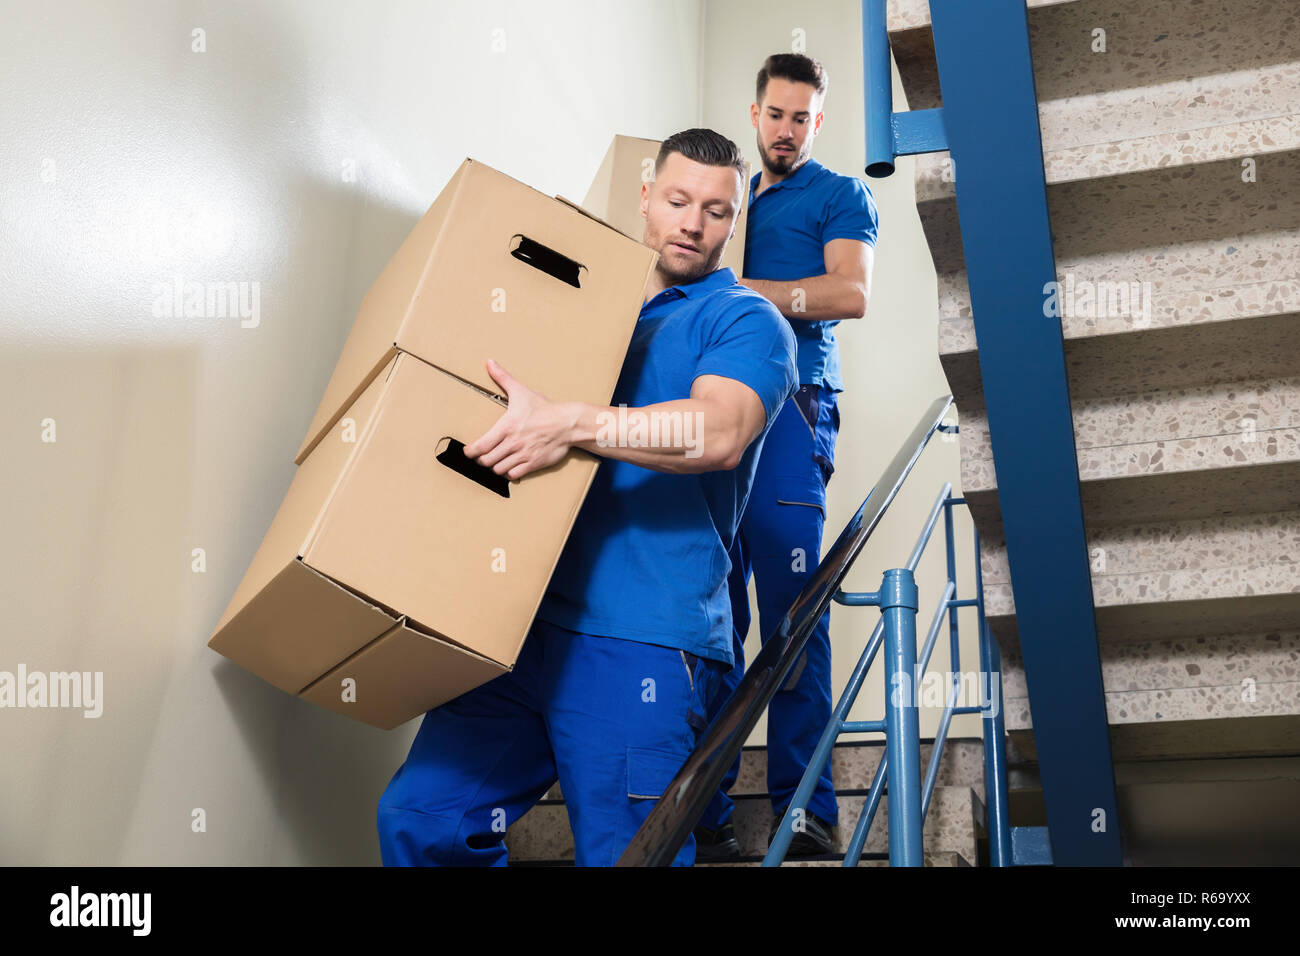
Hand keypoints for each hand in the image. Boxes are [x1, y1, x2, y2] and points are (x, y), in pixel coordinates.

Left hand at [462, 359, 576, 479]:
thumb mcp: (521, 391)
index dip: (470, 451)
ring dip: (495, 466)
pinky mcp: (533, 463)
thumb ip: (502, 378)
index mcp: (506, 427)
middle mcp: (512, 443)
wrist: (568, 423)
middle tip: (484, 455)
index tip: (468, 451)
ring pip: (498, 469)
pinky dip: (510, 472)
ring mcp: (523, 454)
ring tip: (497, 460)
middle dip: (482, 459)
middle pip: (486, 460)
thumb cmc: (544, 408)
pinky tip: (511, 465)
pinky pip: (514, 475)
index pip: (480, 446)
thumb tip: (489, 362)